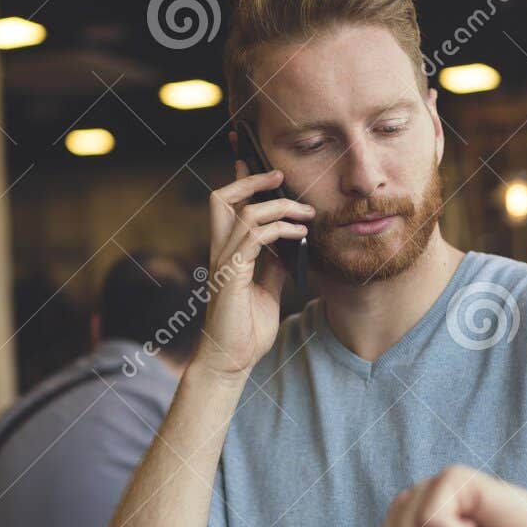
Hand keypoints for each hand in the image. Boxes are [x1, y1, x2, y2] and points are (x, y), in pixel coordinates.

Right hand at [193, 160, 316, 379]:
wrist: (231, 361)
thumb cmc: (246, 330)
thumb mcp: (267, 291)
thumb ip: (272, 266)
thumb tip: (289, 248)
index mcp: (227, 253)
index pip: (227, 206)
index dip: (241, 180)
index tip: (262, 165)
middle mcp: (220, 252)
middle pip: (221, 197)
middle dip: (250, 179)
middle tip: (280, 175)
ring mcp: (224, 263)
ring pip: (244, 213)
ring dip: (279, 207)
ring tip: (306, 213)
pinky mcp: (232, 277)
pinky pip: (254, 239)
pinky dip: (280, 230)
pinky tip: (300, 235)